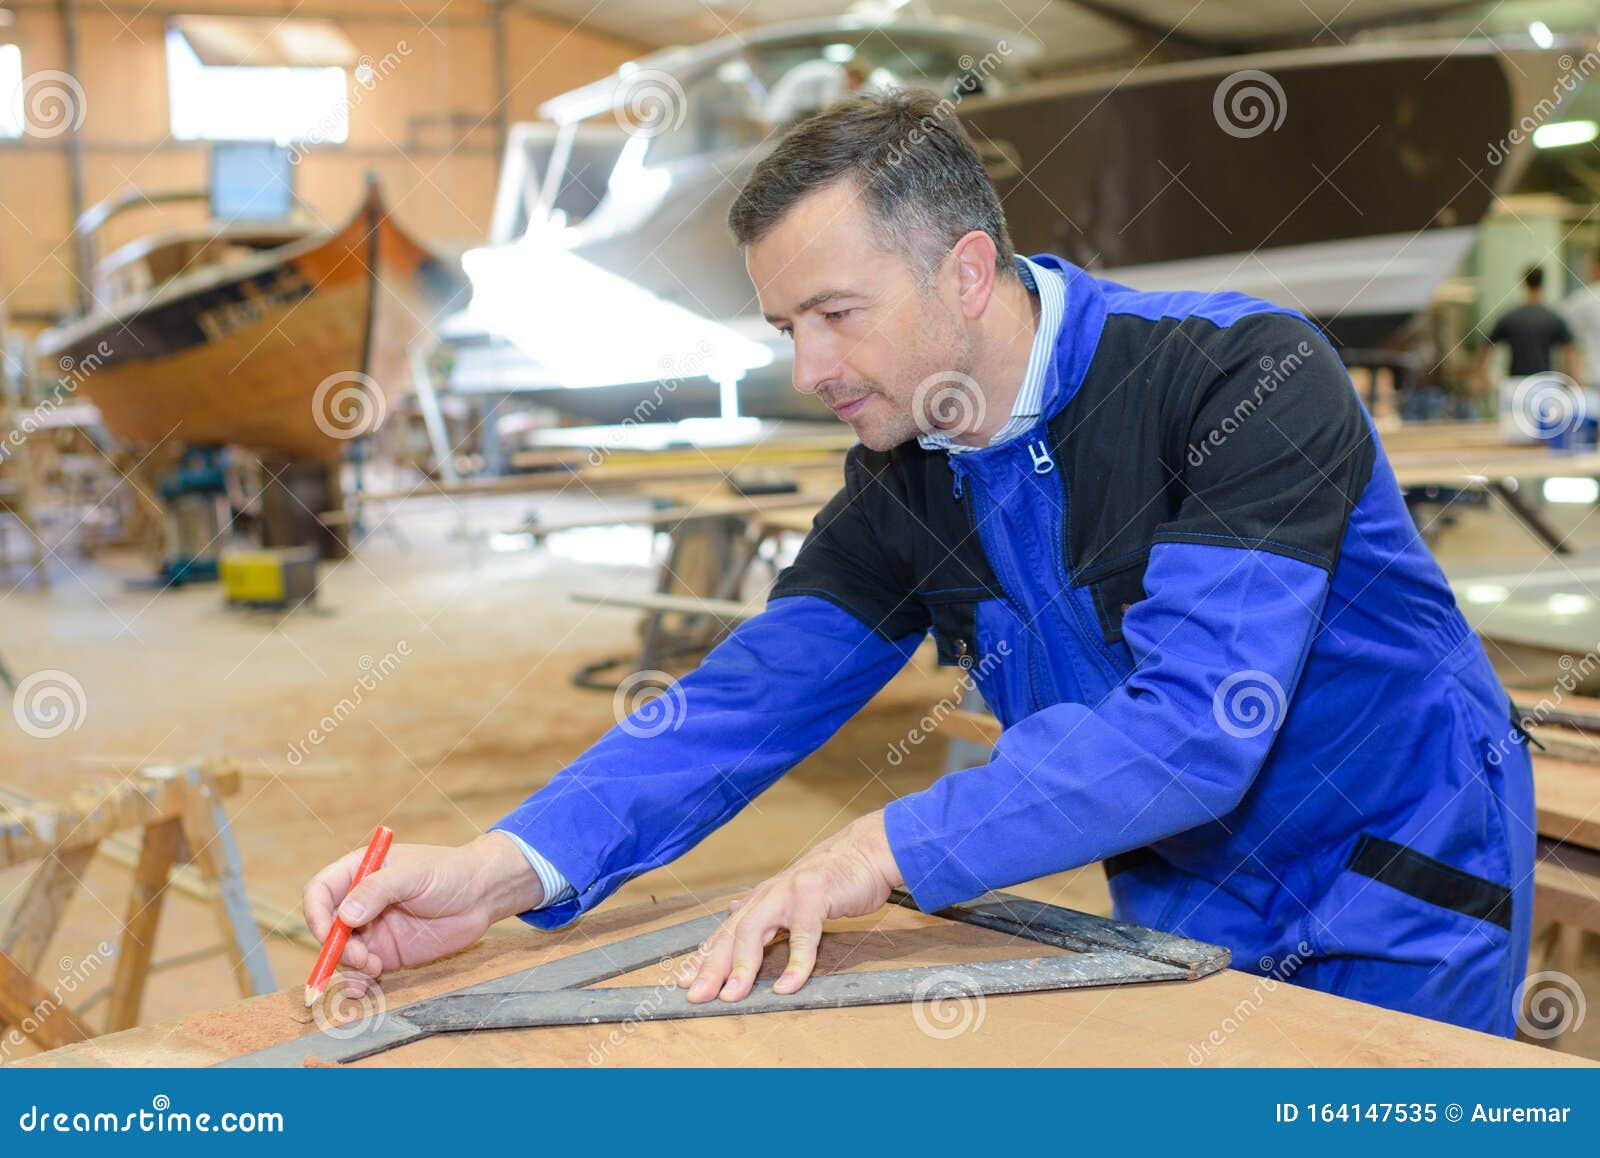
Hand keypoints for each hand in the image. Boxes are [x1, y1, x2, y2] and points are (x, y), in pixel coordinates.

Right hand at [301, 832, 543, 983]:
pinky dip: (358, 981)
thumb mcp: (414, 874)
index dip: (315, 913)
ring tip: (373, 967)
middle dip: (335, 946)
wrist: (483, 896)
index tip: (327, 933)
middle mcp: (360, 901)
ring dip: (348, 966)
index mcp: (361, 871)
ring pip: (341, 952)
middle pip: (327, 927)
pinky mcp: (387, 952)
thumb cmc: (450, 873)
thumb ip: (379, 890)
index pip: (320, 891)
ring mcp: (372, 929)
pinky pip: (362, 970)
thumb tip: (345, 915)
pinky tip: (365, 987)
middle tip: (360, 956)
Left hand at [680, 812, 903, 1002]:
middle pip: (731, 934)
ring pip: (755, 932)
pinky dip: (795, 964)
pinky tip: (787, 987)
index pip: (725, 931)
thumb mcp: (792, 893)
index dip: (703, 956)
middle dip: (711, 967)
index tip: (682, 981)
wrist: (867, 851)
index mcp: (762, 899)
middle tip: (696, 996)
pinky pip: (802, 936)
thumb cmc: (833, 878)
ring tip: (732, 996)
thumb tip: (733, 910)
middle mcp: (768, 895)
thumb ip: (764, 907)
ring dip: (742, 967)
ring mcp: (789, 894)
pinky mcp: (815, 897)